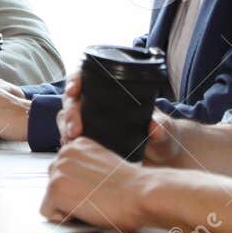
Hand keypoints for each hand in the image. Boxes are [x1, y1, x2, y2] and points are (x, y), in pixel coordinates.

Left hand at [39, 138, 154, 230]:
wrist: (142, 193)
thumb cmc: (133, 187)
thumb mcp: (106, 166)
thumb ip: (86, 169)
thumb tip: (77, 184)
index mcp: (78, 144)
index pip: (64, 172)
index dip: (78, 187)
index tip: (95, 191)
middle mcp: (65, 152)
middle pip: (54, 183)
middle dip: (69, 196)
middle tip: (94, 201)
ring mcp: (58, 170)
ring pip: (50, 198)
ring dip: (66, 207)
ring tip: (91, 206)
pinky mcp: (55, 189)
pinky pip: (47, 211)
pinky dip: (63, 218)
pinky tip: (84, 213)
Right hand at [57, 72, 181, 164]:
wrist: (163, 155)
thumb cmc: (164, 134)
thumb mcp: (166, 129)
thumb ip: (162, 126)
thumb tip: (155, 128)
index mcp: (112, 90)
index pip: (86, 77)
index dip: (74, 80)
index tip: (73, 90)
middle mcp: (97, 102)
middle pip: (72, 100)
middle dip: (70, 113)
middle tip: (75, 129)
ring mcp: (90, 119)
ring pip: (67, 117)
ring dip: (65, 128)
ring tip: (71, 140)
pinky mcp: (88, 136)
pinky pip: (70, 135)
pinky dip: (67, 140)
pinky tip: (71, 148)